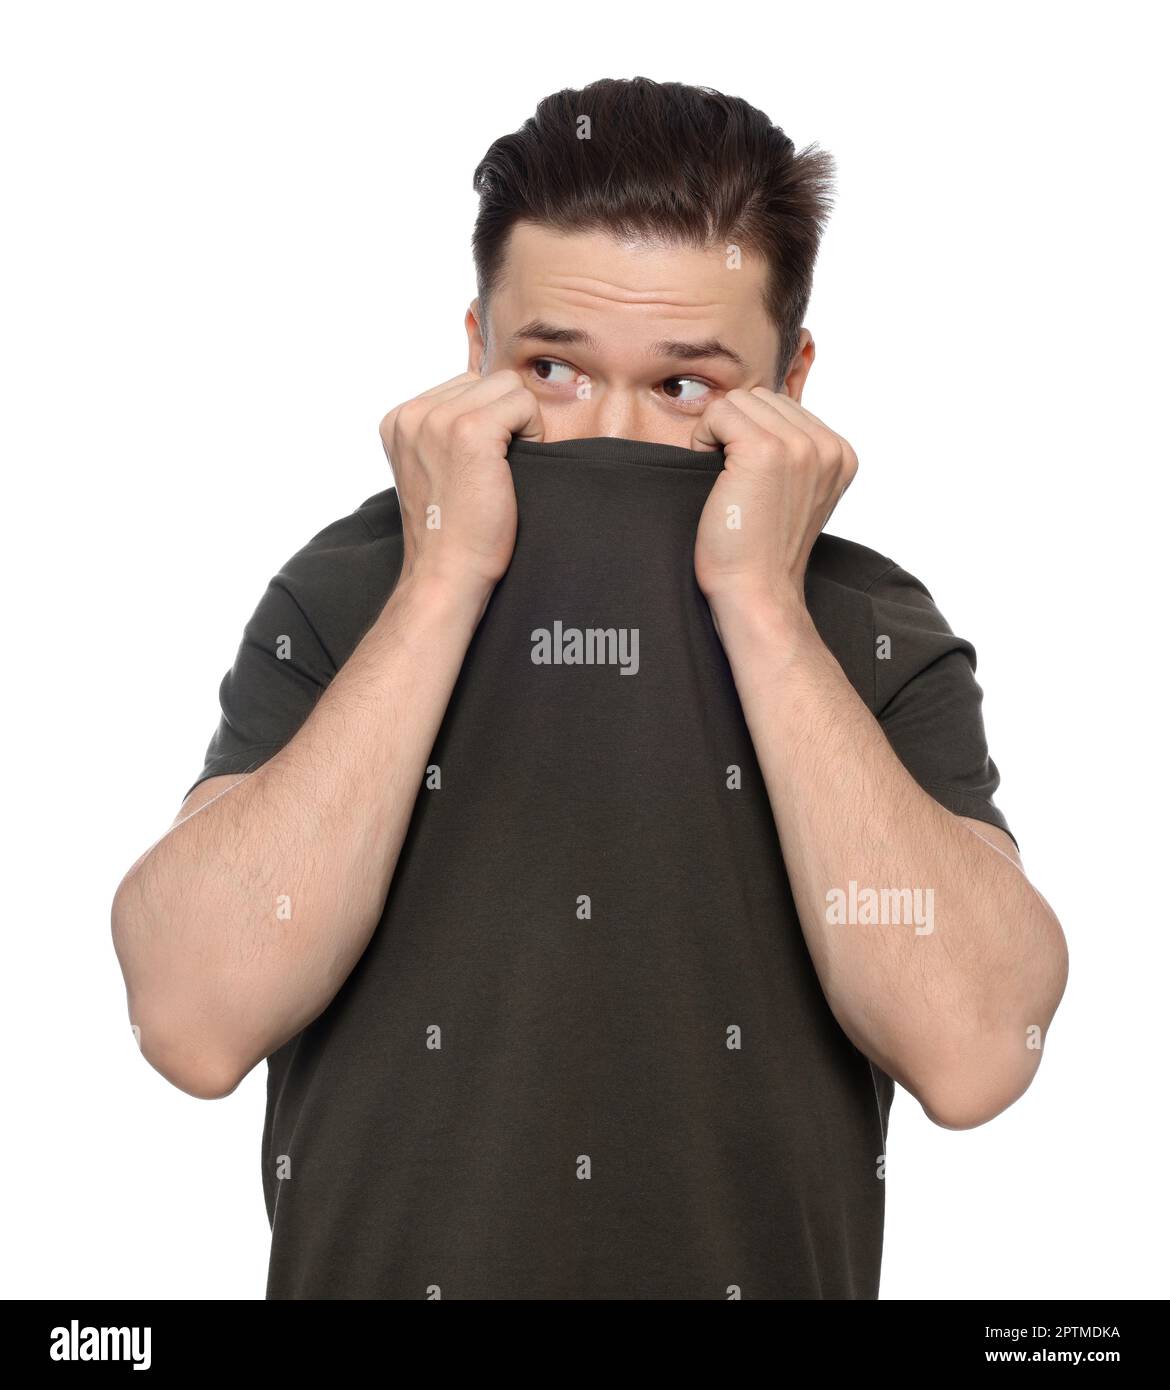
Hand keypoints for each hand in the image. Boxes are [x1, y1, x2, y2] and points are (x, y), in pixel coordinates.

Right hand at [379, 369, 543, 593]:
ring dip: (519, 423)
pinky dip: (532, 432)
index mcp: (398, 420)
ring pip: (508, 385)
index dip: (487, 420)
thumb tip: (496, 394)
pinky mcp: (469, 431)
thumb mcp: (436, 468)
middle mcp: (411, 414)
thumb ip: (448, 429)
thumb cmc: (454, 531)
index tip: (478, 465)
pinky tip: (514, 469)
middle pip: (486, 380)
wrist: (448, 573)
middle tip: (495, 469)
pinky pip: (523, 402)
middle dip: (504, 418)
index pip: (464, 385)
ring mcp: (437, 419)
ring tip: (503, 468)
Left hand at [691, 387, 857, 612]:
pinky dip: (703, 438)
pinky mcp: (766, 451)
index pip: (782, 407)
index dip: (752, 436)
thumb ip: (792, 452)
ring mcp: (800, 446)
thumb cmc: (761, 550)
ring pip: (741, 400)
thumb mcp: (794, 494)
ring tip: (726, 479)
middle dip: (737, 430)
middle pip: (762, 398)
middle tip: (733, 480)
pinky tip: (712, 476)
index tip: (752, 482)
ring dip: (720, 434)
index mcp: (840, 454)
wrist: (756, 591)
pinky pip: (720, 412)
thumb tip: (756, 411)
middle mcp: (828, 446)